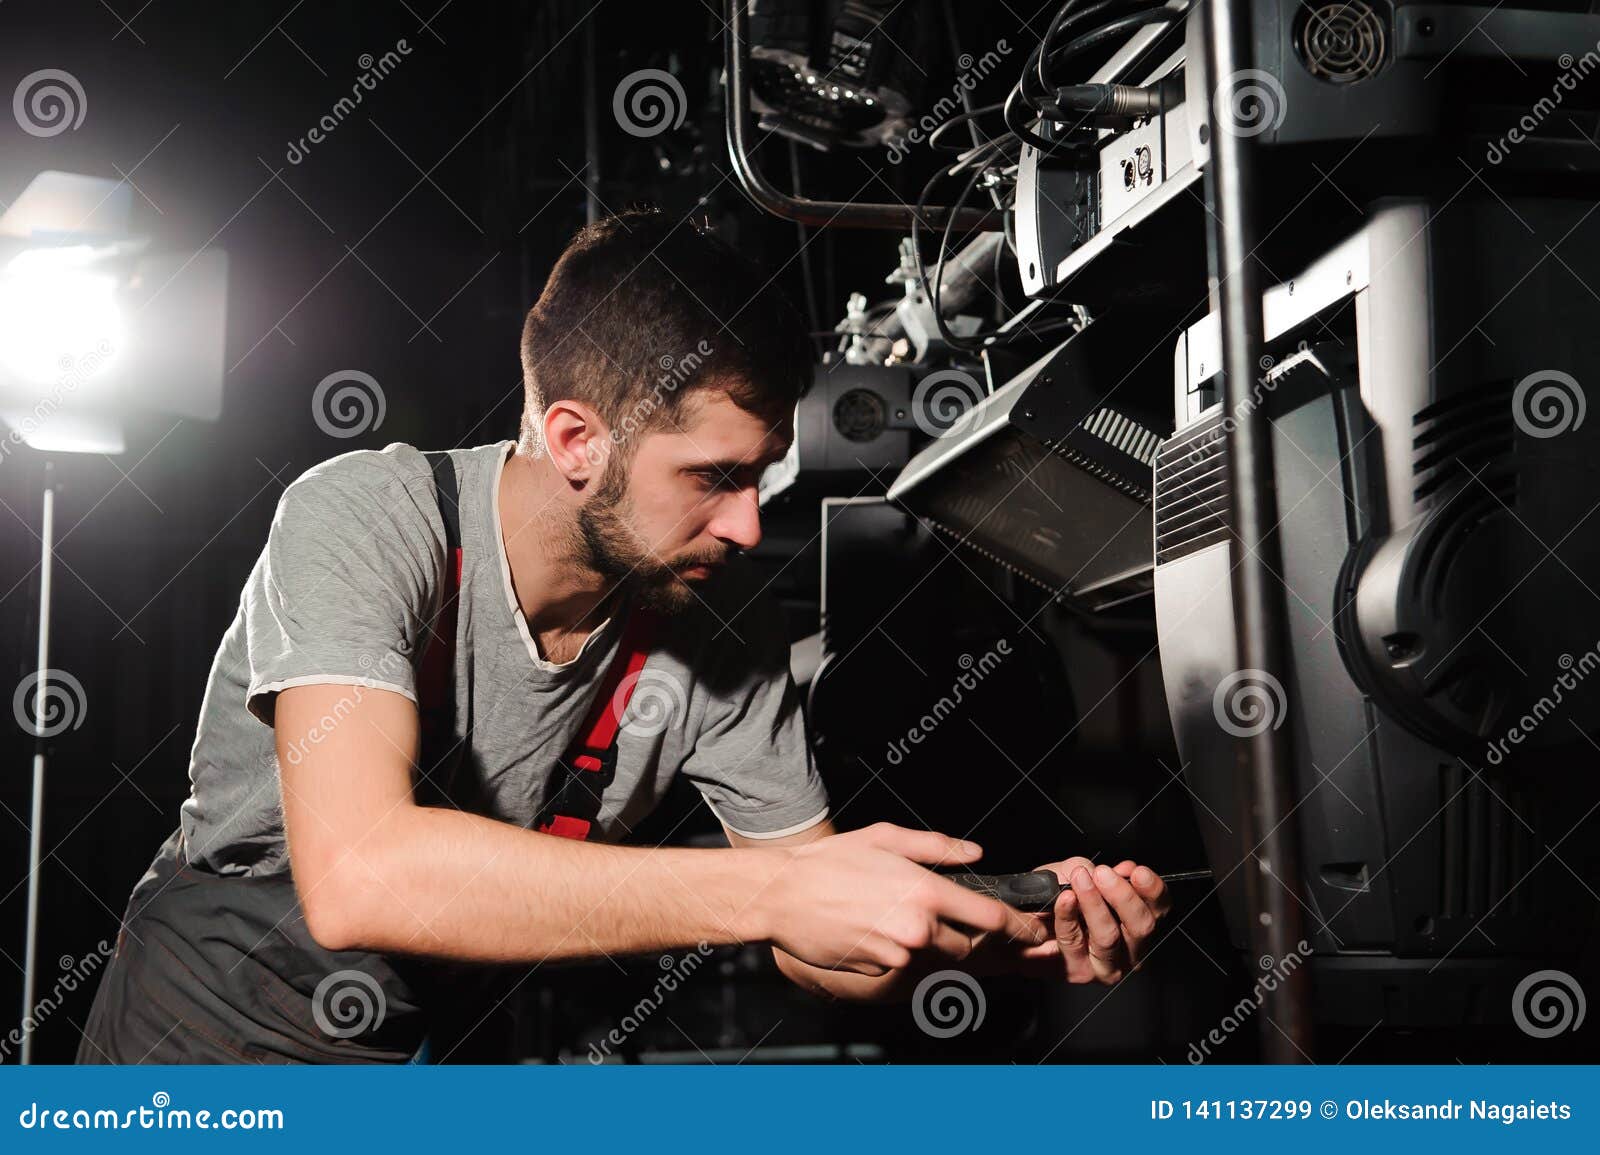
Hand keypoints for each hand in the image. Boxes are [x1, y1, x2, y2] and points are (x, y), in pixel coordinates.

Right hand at [753, 823, 1049, 976]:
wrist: (781, 895)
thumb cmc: (830, 862)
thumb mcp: (886, 837)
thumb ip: (937, 846)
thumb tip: (975, 852)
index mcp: (925, 890)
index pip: (990, 918)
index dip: (1019, 927)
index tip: (1033, 929)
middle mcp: (918, 928)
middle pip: (970, 946)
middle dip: (975, 938)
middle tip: (965, 923)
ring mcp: (899, 955)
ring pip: (938, 959)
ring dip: (939, 947)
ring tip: (910, 920)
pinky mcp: (879, 971)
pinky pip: (907, 967)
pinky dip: (906, 955)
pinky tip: (882, 930)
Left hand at [1015, 857, 1171, 984]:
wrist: (1021, 918)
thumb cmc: (1055, 896)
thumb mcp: (1080, 872)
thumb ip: (1102, 872)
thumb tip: (1122, 871)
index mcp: (1136, 923)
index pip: (1159, 909)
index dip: (1152, 890)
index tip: (1137, 872)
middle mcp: (1128, 950)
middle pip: (1141, 926)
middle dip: (1123, 896)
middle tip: (1103, 874)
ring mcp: (1104, 965)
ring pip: (1109, 936)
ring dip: (1094, 904)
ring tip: (1080, 880)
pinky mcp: (1077, 971)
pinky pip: (1075, 941)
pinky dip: (1068, 916)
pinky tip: (1065, 899)